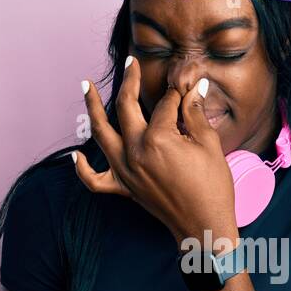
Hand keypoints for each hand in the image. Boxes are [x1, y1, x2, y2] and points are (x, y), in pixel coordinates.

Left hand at [72, 59, 237, 247]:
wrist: (203, 226)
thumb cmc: (212, 187)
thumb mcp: (209, 145)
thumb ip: (196, 114)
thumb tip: (194, 88)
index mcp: (159, 138)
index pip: (166, 104)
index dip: (178, 92)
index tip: (185, 84)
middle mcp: (135, 151)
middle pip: (126, 107)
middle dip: (130, 81)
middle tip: (131, 63)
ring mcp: (126, 170)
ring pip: (100, 133)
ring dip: (92, 108)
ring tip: (86, 87)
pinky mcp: (124, 189)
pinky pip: (94, 178)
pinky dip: (83, 167)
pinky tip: (77, 153)